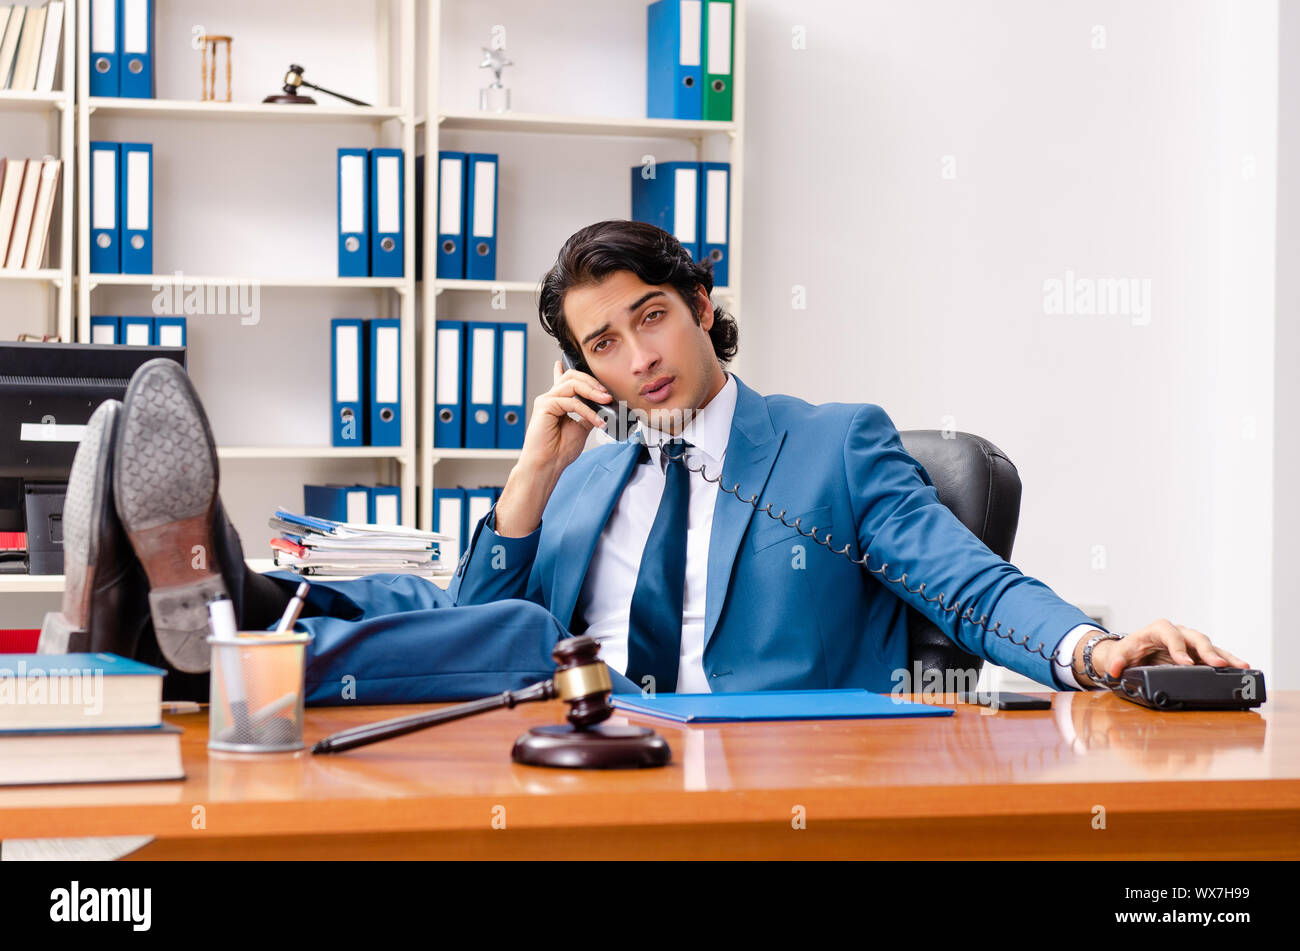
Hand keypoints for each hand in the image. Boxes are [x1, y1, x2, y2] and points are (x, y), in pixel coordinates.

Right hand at [492, 361, 610, 536]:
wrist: (547, 465)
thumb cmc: (559, 452)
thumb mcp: (581, 428)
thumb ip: (588, 414)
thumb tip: (603, 406)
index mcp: (557, 403)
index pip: (565, 380)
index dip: (576, 371)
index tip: (589, 367)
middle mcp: (550, 399)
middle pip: (572, 377)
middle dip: (593, 382)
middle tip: (608, 394)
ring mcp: (546, 401)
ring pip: (572, 384)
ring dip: (593, 392)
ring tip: (606, 401)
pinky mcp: (544, 405)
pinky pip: (571, 402)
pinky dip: (587, 411)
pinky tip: (597, 420)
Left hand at [1083, 619, 1249, 685]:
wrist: (1135, 653)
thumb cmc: (1130, 650)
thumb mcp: (1120, 654)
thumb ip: (1116, 661)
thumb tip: (1114, 670)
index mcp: (1159, 629)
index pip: (1170, 635)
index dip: (1178, 647)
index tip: (1185, 661)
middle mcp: (1178, 633)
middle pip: (1196, 638)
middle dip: (1207, 651)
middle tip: (1218, 665)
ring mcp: (1190, 643)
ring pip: (1210, 646)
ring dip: (1225, 656)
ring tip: (1241, 666)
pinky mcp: (1198, 654)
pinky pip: (1215, 656)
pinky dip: (1228, 662)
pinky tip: (1242, 669)